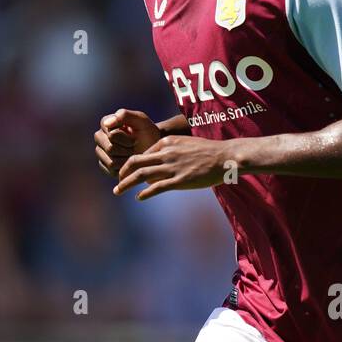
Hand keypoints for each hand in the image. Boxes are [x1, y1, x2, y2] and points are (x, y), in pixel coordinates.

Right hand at [94, 108, 161, 177]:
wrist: (153, 147)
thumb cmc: (147, 132)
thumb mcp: (141, 120)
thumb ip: (124, 115)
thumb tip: (106, 124)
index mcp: (105, 123)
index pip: (112, 135)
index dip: (127, 139)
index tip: (136, 136)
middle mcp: (99, 137)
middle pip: (110, 149)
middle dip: (127, 149)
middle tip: (135, 146)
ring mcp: (100, 151)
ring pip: (111, 162)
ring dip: (127, 159)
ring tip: (133, 153)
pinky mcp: (103, 165)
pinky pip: (111, 171)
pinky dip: (124, 168)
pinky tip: (129, 161)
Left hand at [113, 135, 237, 199]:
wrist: (224, 157)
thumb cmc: (209, 152)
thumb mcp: (186, 144)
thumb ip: (172, 151)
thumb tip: (162, 162)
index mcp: (167, 143)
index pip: (143, 154)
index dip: (133, 165)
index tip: (129, 173)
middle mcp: (165, 154)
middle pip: (135, 162)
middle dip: (122, 173)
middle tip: (117, 181)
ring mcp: (172, 168)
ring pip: (140, 175)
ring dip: (125, 184)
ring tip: (118, 191)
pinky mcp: (179, 181)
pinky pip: (156, 188)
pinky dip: (144, 193)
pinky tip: (139, 198)